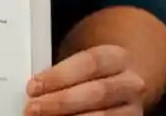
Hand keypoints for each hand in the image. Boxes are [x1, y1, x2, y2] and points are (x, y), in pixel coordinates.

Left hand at [24, 45, 145, 114]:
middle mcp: (130, 82)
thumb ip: (61, 71)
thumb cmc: (89, 73)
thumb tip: (33, 86)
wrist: (118, 86)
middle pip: (96, 93)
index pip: (89, 63)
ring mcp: (133, 108)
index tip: (33, 86)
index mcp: (117, 57)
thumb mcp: (79, 63)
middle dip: (60, 102)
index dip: (59, 76)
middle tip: (32, 108)